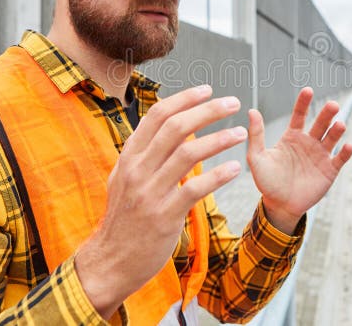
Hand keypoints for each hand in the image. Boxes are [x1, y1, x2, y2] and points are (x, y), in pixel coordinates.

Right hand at [75, 85, 244, 318]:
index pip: (158, 115)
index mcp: (129, 156)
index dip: (185, 99)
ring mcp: (150, 192)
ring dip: (219, 139)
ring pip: (188, 153)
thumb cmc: (124, 218)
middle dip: (207, 110)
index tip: (208, 90)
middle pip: (176, 127)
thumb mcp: (124, 179)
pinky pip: (194, 189)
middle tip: (233, 102)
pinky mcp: (164, 216)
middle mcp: (138, 169)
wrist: (110, 260)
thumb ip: (143, 154)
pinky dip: (217, 176)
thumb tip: (164, 127)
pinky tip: (235, 168)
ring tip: (240, 133)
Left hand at [247, 87, 351, 233]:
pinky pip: (340, 159)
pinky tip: (347, 146)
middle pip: (320, 123)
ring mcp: (320, 156)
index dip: (304, 103)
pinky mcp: (329, 170)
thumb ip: (256, 135)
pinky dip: (345, 153)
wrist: (280, 206)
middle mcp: (308, 142)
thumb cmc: (267, 182)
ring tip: (340, 124)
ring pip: (332, 138)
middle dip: (327, 114)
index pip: (300, 115)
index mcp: (292, 137)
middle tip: (332, 105)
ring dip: (337, 130)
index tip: (308, 90)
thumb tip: (252, 111)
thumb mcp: (257, 158)